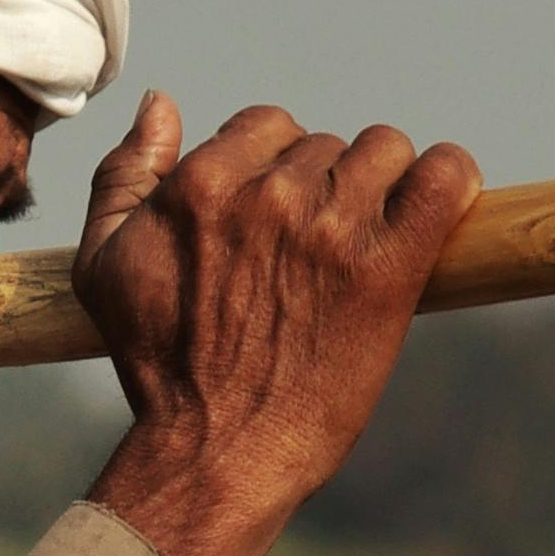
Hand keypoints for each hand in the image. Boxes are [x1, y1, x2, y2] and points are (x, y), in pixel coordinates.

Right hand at [75, 93, 486, 555]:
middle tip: (317, 252)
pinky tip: (439, 204)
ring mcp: (334, 229)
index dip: (277, 168)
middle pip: (327, 144)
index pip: (268, 125)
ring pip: (385, 151)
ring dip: (383, 185)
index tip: (281, 217)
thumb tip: (161, 104)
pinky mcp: (389, 268)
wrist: (218, 451)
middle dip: (325, 186)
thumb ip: (125, 173)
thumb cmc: (158, 366)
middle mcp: (270, 195)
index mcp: (203, 183)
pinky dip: (450, 178)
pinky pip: (444, 178)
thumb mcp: (103, 264)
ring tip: (370, 239)